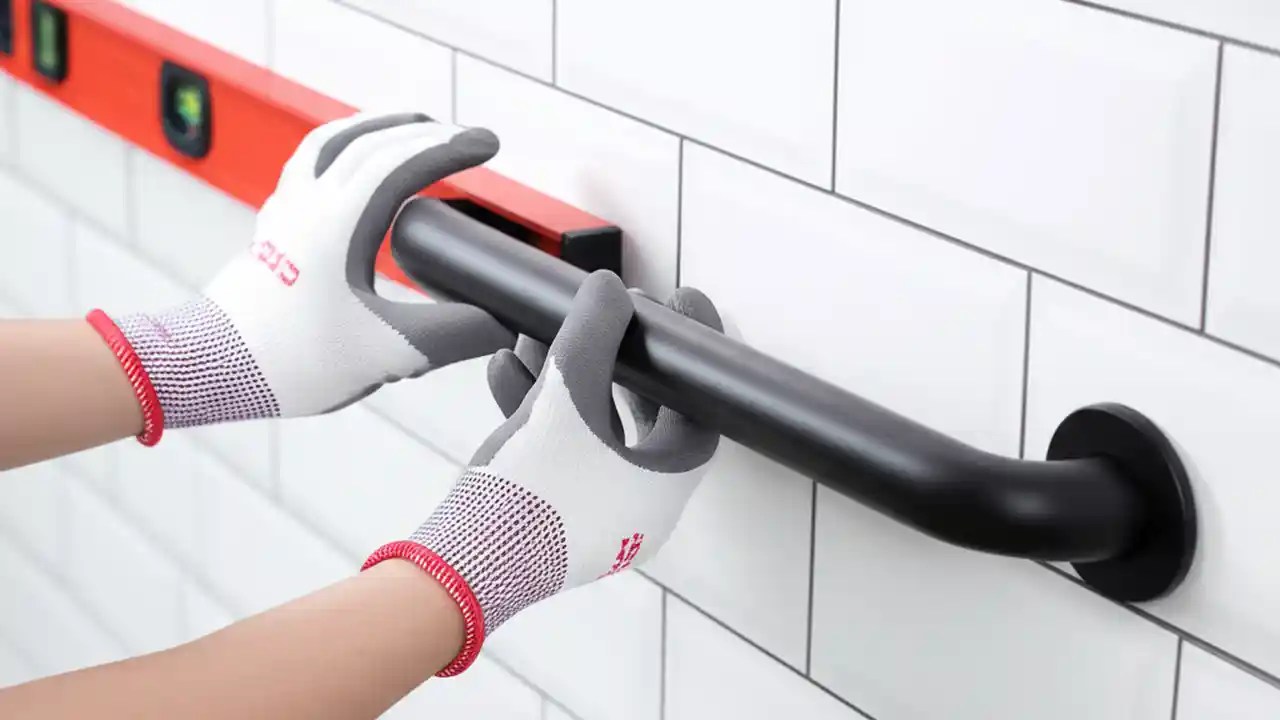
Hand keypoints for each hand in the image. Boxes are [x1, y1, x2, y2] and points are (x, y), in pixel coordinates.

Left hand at [86, 112, 513, 443]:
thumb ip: (453, 337)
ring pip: (331, 141)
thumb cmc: (292, 361)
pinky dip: (341, 150)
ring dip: (377, 126)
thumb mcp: (388, 354)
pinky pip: (306, 165)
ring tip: (411, 125)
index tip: (489, 143)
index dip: (452, 147)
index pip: (403, 163)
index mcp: (338, 225)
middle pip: (370, 140)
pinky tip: (351, 167)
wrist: (210, 370)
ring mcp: (285, 211)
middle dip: (425, 130)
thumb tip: (501, 325)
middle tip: (464, 135)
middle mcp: (308, 204)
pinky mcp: (272, 228)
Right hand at [364, 270, 723, 675]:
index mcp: (663, 488)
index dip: (687, 358)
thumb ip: (592, 335)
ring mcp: (594, 515)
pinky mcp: (551, 516)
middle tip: (609, 317)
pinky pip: (558, 454)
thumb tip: (611, 289)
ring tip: (537, 333)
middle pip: (645, 418)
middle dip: (618, 361)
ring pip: (593, 432)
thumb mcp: (565, 398)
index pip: (698, 410)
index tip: (677, 310)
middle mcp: (638, 507)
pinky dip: (539, 411)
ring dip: (567, 377)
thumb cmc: (530, 494)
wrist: (461, 568)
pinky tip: (505, 369)